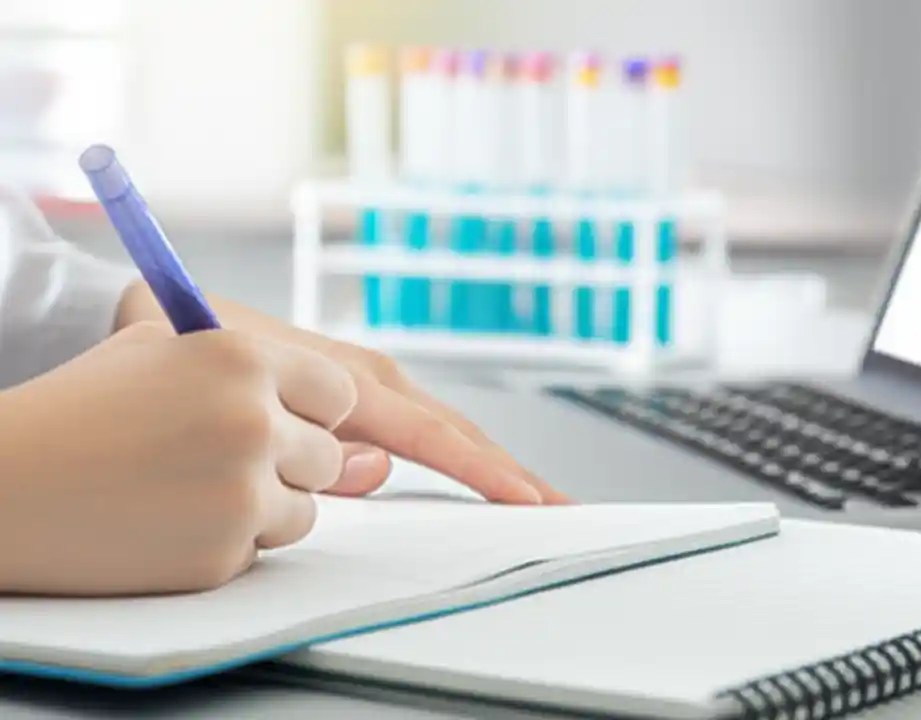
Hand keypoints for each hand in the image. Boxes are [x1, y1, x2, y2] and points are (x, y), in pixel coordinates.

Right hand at [0, 322, 357, 594]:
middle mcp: (254, 422)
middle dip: (288, 462)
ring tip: (189, 489)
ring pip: (304, 508)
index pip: (339, 394)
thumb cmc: (80, 408)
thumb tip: (342, 415)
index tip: (285, 421)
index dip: (312, 412)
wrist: (6, 485)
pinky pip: (260, 550)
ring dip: (264, 506)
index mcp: (243, 359)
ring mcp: (241, 493)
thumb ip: (251, 366)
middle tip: (223, 461)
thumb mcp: (160, 350)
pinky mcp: (222, 554)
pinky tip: (167, 521)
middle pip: (328, 456)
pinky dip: (225, 542)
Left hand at [116, 281, 568, 504]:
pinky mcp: (357, 390)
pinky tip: (478, 474)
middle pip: (458, 433)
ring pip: (444, 430)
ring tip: (535, 496)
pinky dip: (457, 453)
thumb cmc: (195, 359)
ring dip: (491, 464)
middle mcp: (371, 379)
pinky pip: (420, 428)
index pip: (436, 438)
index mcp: (352, 381)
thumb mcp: (246, 397)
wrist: (157, 315)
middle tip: (564, 509)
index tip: (530, 502)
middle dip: (511, 473)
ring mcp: (367, 382)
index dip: (485, 473)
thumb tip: (380, 469)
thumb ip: (310, 437)